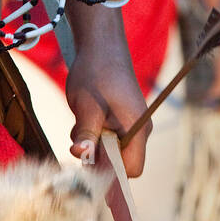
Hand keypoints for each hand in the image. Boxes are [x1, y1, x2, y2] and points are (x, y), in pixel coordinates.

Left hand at [65, 51, 149, 177]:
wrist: (101, 47)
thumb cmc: (96, 74)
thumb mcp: (86, 106)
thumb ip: (85, 134)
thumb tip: (81, 156)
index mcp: (137, 130)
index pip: (131, 169)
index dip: (110, 173)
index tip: (88, 165)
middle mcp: (138, 131)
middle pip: (120, 162)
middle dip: (98, 158)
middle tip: (81, 140)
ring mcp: (130, 125)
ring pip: (111, 150)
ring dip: (93, 145)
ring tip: (81, 123)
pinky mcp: (121, 119)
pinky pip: (108, 138)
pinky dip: (93, 135)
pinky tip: (83, 118)